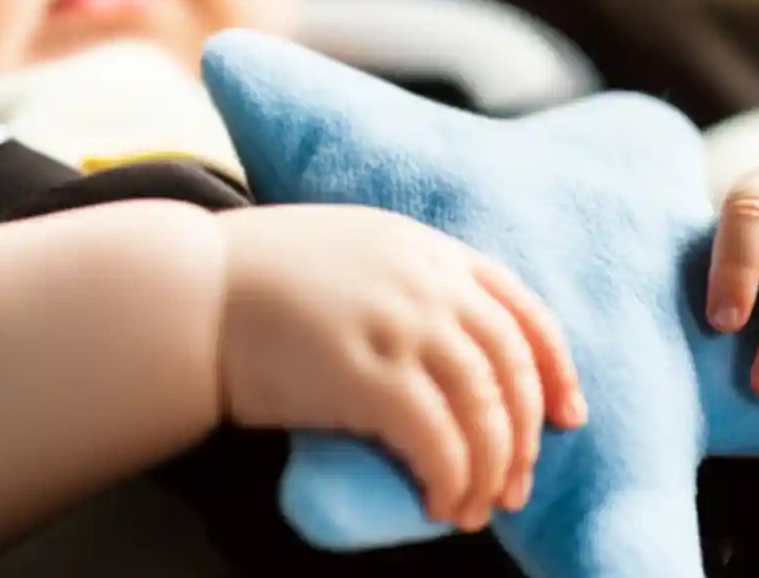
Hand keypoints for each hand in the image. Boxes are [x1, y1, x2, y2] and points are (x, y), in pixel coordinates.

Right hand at [216, 205, 585, 531]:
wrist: (190, 289)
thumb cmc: (262, 277)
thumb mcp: (357, 250)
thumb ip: (411, 282)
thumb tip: (451, 348)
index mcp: (432, 251)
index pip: (525, 311)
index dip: (557, 370)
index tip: (568, 416)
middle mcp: (431, 283)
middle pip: (514, 369)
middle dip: (527, 436)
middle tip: (518, 485)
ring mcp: (404, 325)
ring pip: (487, 410)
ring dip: (492, 470)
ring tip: (476, 509)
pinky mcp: (369, 374)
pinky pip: (440, 440)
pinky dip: (452, 478)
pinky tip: (441, 502)